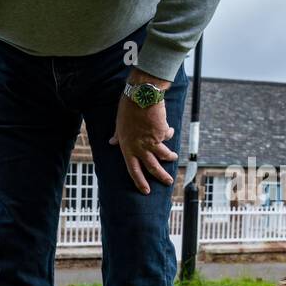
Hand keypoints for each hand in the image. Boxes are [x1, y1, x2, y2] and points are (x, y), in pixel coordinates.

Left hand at [109, 71, 176, 194]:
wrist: (141, 95)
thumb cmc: (128, 107)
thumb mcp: (118, 124)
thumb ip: (118, 135)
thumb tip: (112, 142)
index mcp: (126, 147)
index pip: (133, 169)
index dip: (139, 181)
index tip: (145, 191)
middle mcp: (139, 147)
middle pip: (152, 167)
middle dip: (161, 176)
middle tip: (168, 182)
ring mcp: (151, 141)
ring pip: (164, 155)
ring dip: (170, 156)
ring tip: (174, 157)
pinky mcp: (161, 133)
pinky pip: (167, 136)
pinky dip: (168, 132)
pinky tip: (167, 127)